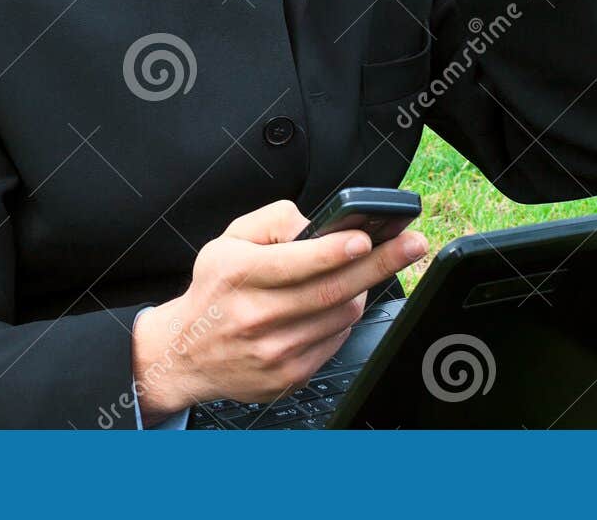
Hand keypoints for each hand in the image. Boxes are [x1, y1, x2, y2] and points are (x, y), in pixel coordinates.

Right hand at [130, 199, 427, 419]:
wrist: (185, 353)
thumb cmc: (214, 291)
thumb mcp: (228, 240)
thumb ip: (272, 220)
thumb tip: (317, 222)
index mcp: (239, 275)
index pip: (297, 263)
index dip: (337, 251)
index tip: (367, 237)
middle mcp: (256, 315)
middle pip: (332, 290)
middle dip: (380, 264)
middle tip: (411, 245)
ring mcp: (275, 351)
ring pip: (340, 315)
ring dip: (359, 290)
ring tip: (358, 273)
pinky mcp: (289, 376)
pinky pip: (335, 341)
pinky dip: (342, 319)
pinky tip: (331, 305)